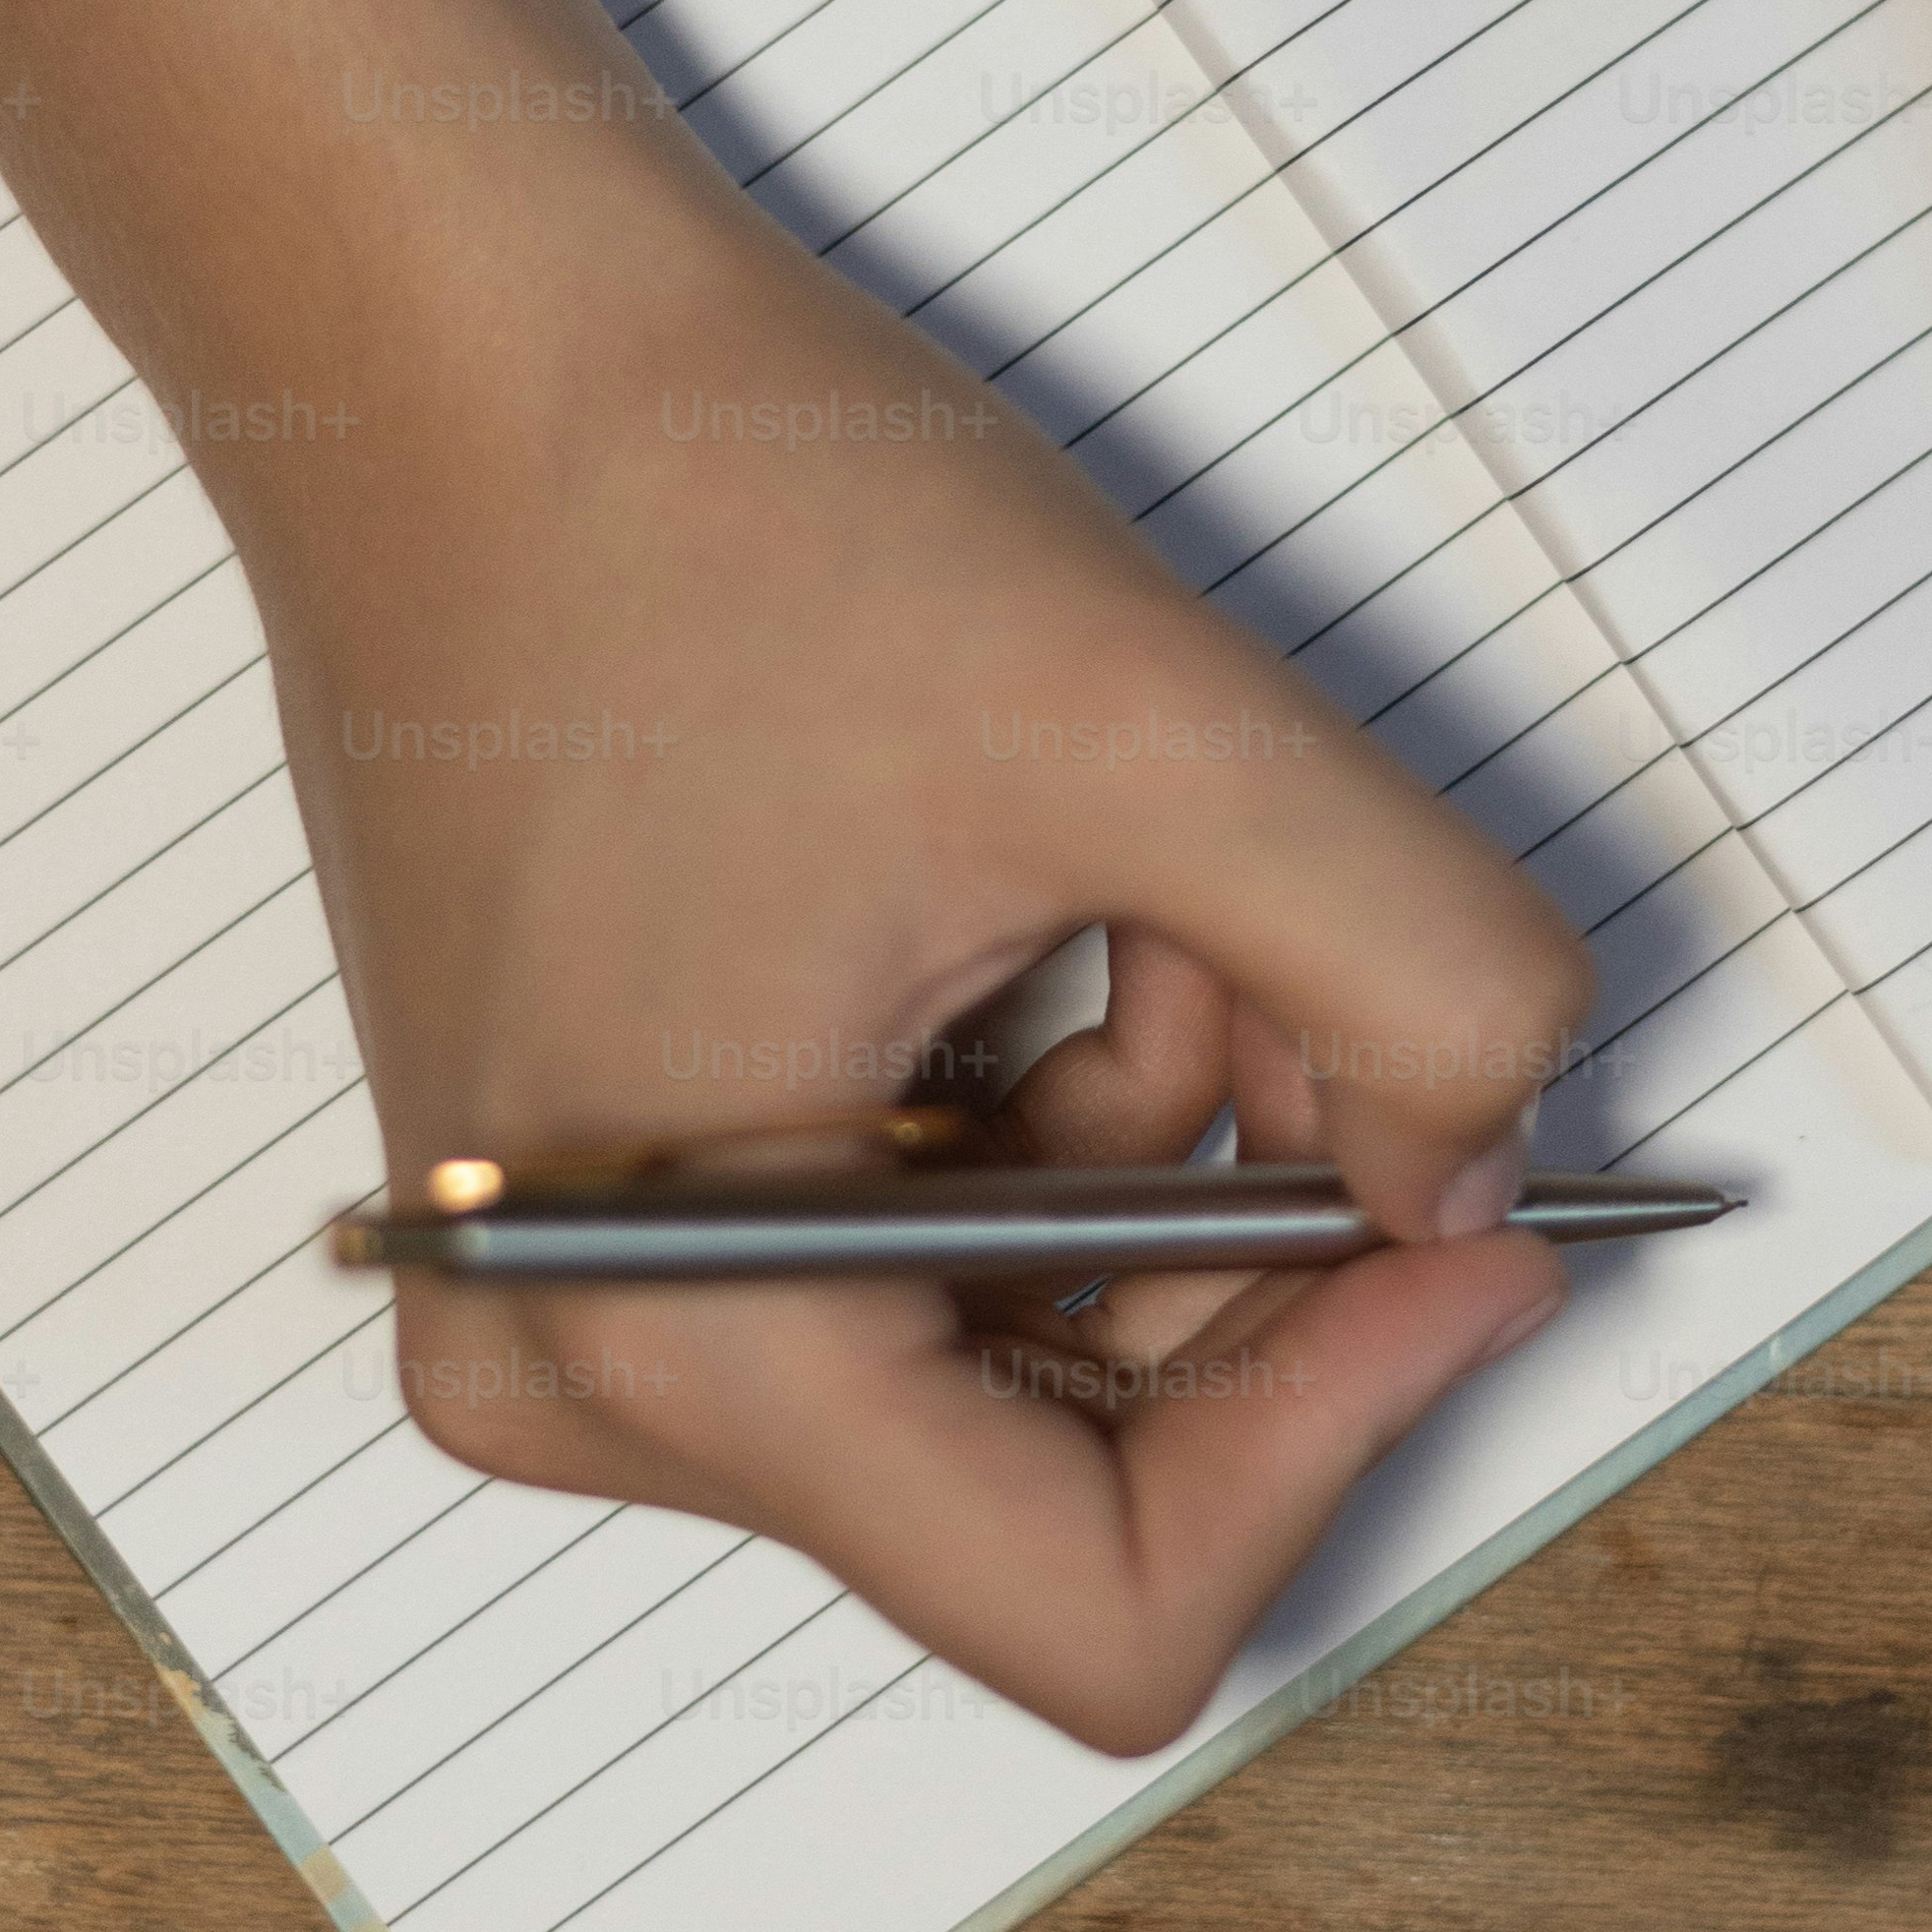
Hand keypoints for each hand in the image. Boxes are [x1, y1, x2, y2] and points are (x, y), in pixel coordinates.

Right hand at [213, 170, 1587, 1754]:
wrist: (451, 324)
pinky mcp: (619, 1167)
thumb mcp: (1154, 727)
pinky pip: (927, 1221)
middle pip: (1074, 1459)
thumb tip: (1479, 1182)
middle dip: (1247, 1219)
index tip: (1471, 1227)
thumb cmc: (724, 500)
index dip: (1339, 1425)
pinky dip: (1057, 1077)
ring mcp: (590, 1275)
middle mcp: (592, 1372)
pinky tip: (1040, 864)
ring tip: (1140, 852)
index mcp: (677, 1346)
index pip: (1102, 1607)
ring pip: (1024, 1320)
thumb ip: (1416, 977)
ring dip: (1164, 1121)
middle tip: (1278, 942)